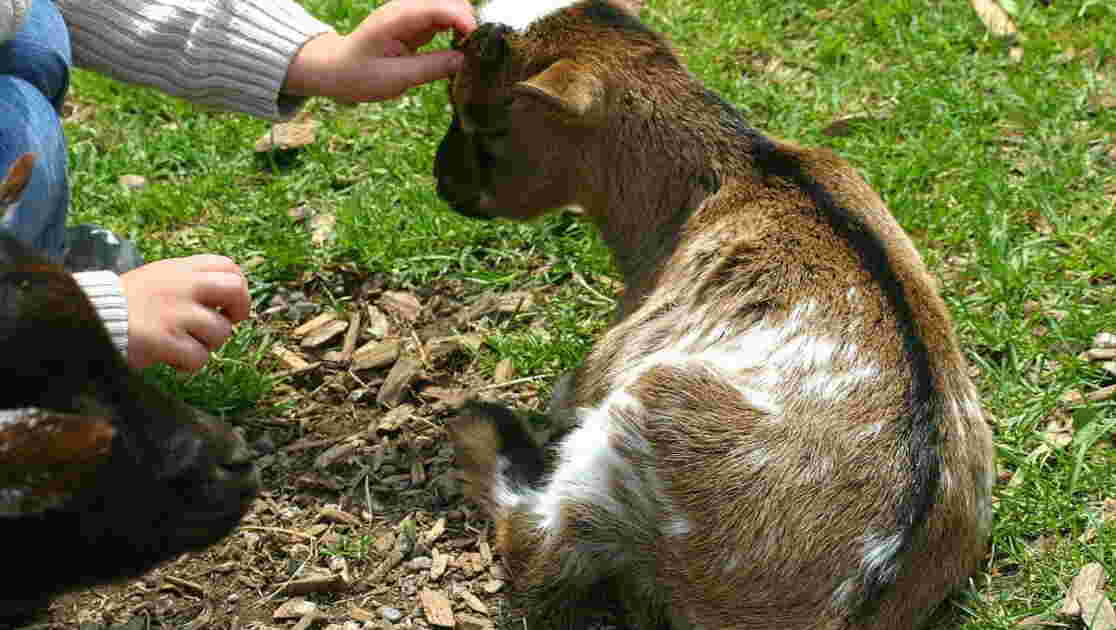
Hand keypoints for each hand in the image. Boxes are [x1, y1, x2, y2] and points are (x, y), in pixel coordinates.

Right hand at [120, 256, 249, 371]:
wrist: (86, 319)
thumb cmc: (125, 304)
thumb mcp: (157, 279)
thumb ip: (189, 282)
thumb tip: (228, 299)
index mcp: (179, 269)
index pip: (229, 266)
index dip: (238, 288)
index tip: (228, 305)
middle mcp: (181, 286)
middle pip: (235, 290)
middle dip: (238, 311)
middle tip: (223, 325)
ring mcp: (175, 312)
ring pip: (221, 332)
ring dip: (207, 345)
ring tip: (182, 345)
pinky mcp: (165, 340)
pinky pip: (199, 358)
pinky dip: (189, 364)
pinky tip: (170, 360)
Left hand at [284, 0, 476, 102]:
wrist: (336, 69)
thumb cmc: (358, 74)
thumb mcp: (394, 78)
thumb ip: (430, 68)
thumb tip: (463, 61)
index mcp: (396, 18)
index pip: (437, 7)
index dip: (462, 19)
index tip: (478, 41)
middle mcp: (405, 10)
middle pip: (449, 1)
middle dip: (468, 21)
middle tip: (479, 52)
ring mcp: (411, 15)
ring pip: (450, 8)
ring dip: (465, 25)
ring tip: (473, 52)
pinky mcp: (416, 24)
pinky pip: (444, 20)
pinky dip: (457, 31)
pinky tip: (462, 49)